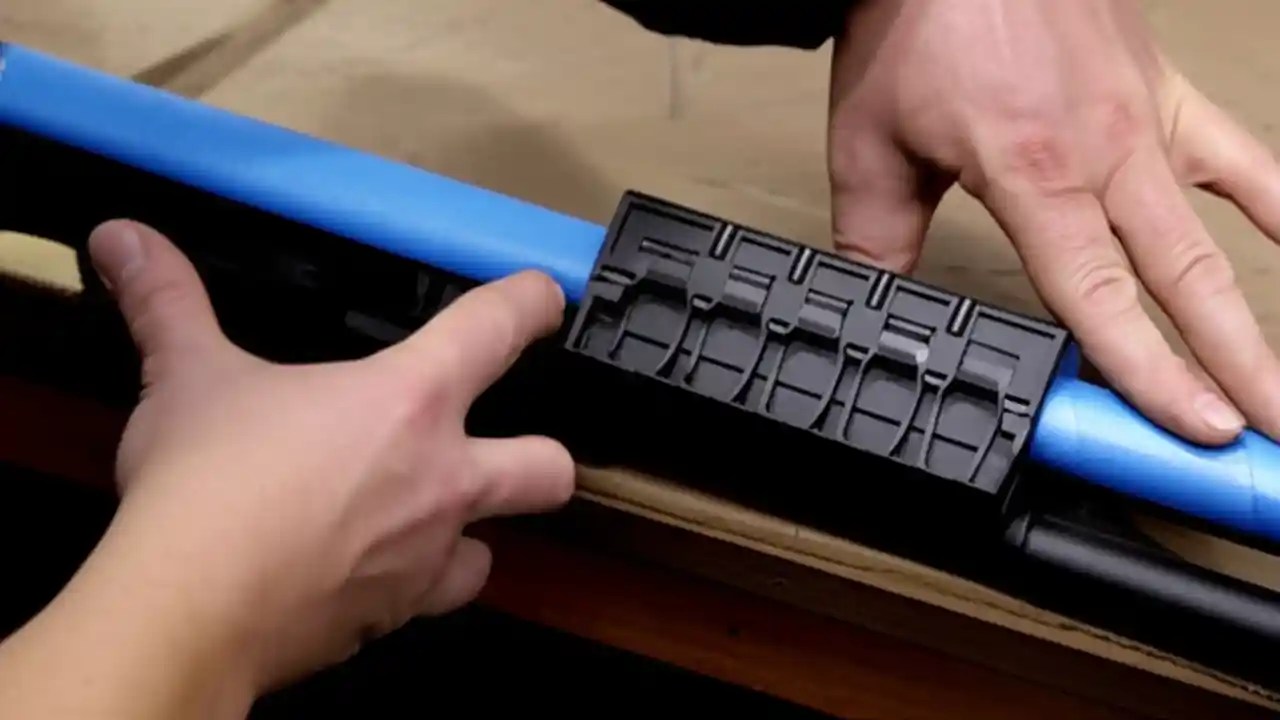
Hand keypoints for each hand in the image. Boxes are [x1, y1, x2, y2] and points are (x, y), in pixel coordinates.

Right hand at [0, 220, 574, 717]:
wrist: (189, 609)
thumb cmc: (206, 480)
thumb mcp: (186, 377)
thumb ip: (167, 301)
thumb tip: (122, 237)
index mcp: (409, 402)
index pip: (495, 330)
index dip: (529, 304)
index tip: (545, 297)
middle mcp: (441, 479)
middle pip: (548, 468)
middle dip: (541, 458)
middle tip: (501, 451)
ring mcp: (425, 557)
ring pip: (489, 552)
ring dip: (466, 536)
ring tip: (420, 525)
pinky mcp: (393, 620)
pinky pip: (423, 603)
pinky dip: (404, 589)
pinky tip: (361, 576)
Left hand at [826, 0, 1279, 443]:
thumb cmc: (914, 22)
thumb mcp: (870, 144)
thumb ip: (877, 240)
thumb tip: (877, 307)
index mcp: (1032, 175)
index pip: (1101, 298)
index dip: (1152, 374)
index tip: (1197, 429)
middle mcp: (1103, 154)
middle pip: (1181, 281)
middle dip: (1232, 367)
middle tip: (1265, 437)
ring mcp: (1143, 120)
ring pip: (1216, 231)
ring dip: (1257, 309)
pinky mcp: (1158, 89)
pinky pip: (1237, 149)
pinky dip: (1276, 197)